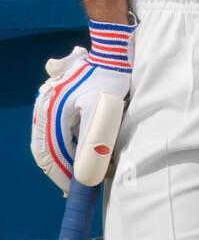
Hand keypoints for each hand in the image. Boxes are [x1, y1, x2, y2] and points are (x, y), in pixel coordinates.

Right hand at [31, 17, 136, 193]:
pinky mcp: (57, 103)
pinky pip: (56, 131)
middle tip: (74, 186)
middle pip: (45, 150)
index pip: (52, 153)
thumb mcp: (102, 111)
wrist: (111, 51)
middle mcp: (45, 109)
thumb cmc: (108, 78)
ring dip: (64, 158)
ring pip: (49, 142)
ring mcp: (49, 105)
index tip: (74, 188)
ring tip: (81, 172)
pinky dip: (67, 144)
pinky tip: (81, 152)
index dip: (63, 174)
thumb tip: (84, 174)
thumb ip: (92, 143)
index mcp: (52, 112)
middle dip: (59, 169)